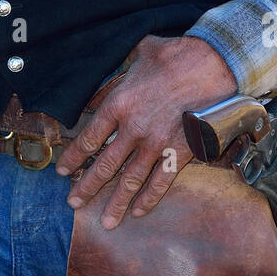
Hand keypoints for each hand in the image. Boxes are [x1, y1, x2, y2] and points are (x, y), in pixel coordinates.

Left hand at [55, 33, 236, 228]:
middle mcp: (133, 128)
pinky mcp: (180, 152)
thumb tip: (110, 70)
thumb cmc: (175, 55)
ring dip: (116, 203)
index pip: (88, 139)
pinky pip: (161, 182)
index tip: (63, 171)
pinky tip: (139, 212)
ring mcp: (156, 143)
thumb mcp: (139, 53)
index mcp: (118, 104)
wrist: (213, 63)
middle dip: (86, 187)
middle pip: (103, 166)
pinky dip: (149, 199)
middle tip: (74, 203)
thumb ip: (121, 68)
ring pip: (130, 181)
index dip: (73, 157)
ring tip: (105, 222)